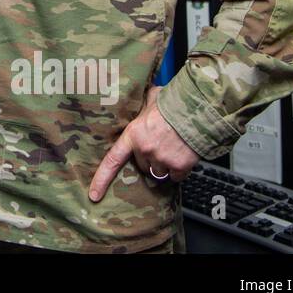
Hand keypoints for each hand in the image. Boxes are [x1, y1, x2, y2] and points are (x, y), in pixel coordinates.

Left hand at [88, 86, 198, 201]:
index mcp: (133, 134)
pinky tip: (182, 155)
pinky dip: (179, 170)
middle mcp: (145, 149)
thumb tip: (137, 97)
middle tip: (160, 144)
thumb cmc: (175, 102)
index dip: (101, 179)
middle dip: (149, 159)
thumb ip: (142, 106)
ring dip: (164, 165)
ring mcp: (162, 159)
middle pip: (142, 166)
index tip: (94, 195)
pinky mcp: (179, 166)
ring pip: (159, 173)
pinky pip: (176, 177)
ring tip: (172, 148)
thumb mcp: (151, 98)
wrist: (198, 109)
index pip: (112, 160)